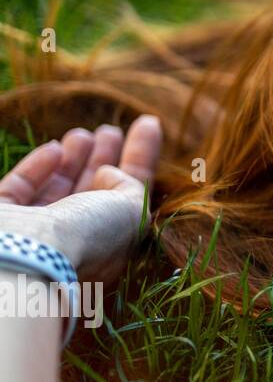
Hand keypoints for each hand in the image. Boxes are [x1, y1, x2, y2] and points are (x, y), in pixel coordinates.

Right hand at [0, 116, 162, 284]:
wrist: (25, 258)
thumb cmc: (87, 235)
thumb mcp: (132, 211)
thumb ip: (131, 186)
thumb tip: (108, 172)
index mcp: (110, 251)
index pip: (131, 198)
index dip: (140, 159)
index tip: (149, 123)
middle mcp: (73, 246)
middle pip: (92, 195)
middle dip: (103, 160)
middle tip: (111, 130)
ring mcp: (33, 236)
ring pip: (56, 192)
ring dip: (73, 160)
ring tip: (85, 133)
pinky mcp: (1, 220)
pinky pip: (19, 191)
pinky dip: (37, 168)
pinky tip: (55, 148)